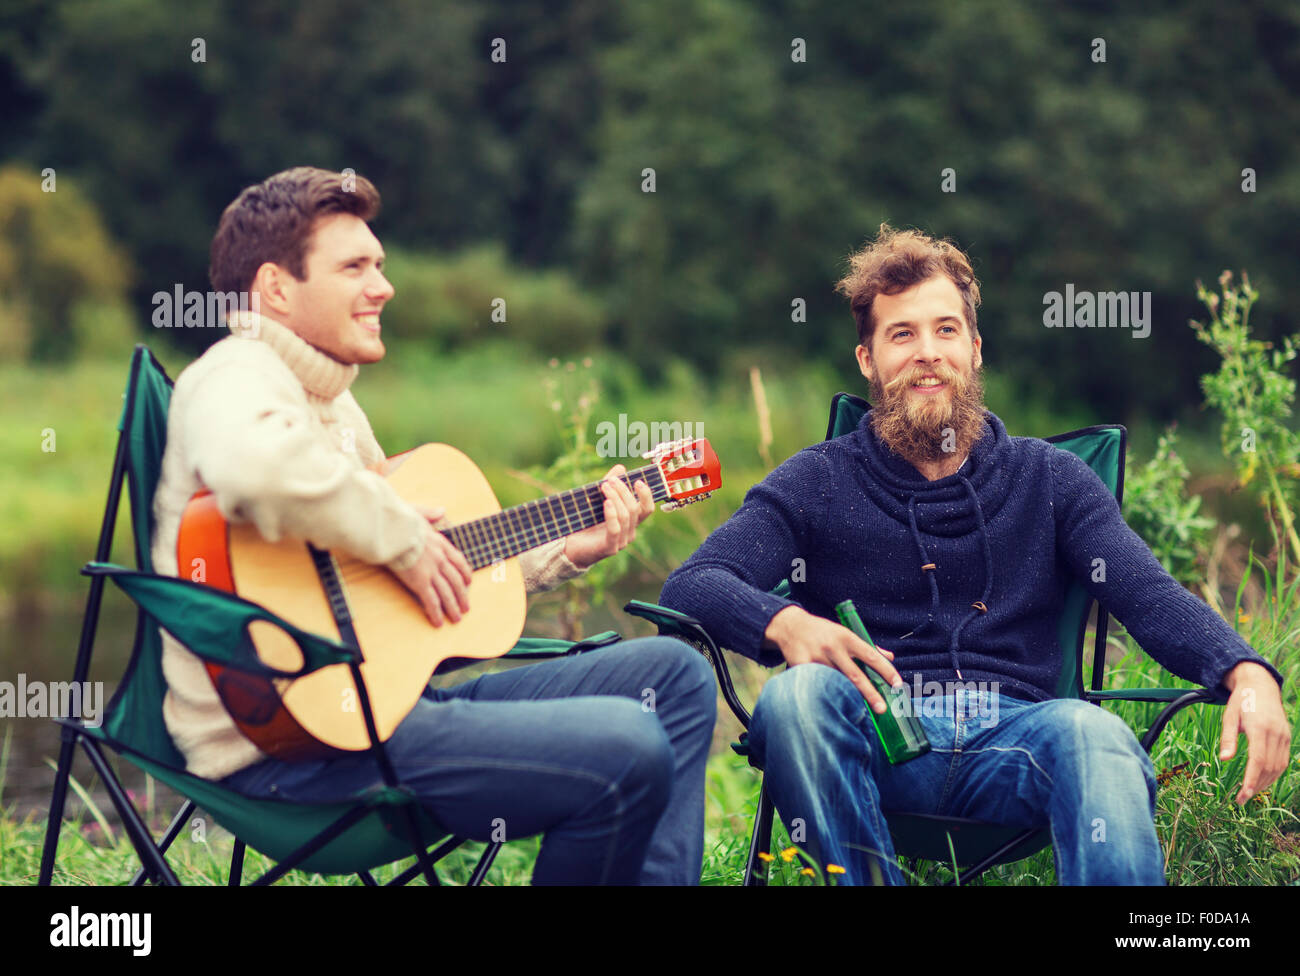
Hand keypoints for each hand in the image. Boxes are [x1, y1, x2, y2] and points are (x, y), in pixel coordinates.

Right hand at [391, 505, 473, 626]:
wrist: (390, 529)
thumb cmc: (399, 520)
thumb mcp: (418, 512)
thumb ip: (430, 513)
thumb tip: (441, 510)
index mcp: (440, 543)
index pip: (459, 560)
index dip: (465, 573)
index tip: (468, 582)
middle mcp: (439, 558)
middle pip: (456, 581)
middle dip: (462, 595)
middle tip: (466, 606)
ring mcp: (431, 571)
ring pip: (447, 593)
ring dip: (453, 607)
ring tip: (456, 618)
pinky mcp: (420, 582)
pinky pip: (431, 601)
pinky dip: (435, 613)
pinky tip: (437, 622)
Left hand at [562, 464, 655, 568]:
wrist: (570, 546)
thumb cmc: (586, 523)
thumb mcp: (598, 500)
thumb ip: (610, 485)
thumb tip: (620, 468)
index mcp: (631, 521)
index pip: (647, 509)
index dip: (646, 495)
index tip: (637, 480)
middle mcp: (630, 532)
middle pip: (635, 509)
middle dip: (623, 491)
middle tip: (610, 481)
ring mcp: (621, 541)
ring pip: (625, 516)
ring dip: (615, 498)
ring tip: (604, 486)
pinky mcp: (610, 547)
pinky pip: (615, 529)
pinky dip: (612, 514)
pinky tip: (606, 503)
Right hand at [763, 605, 900, 714]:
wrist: (791, 626)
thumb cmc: (823, 632)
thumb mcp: (845, 633)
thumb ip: (868, 647)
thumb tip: (890, 658)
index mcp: (847, 637)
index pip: (871, 655)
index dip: (886, 670)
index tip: (898, 684)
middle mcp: (833, 647)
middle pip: (855, 674)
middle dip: (870, 693)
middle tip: (882, 708)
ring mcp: (817, 656)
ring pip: (836, 683)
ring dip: (847, 697)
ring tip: (858, 711)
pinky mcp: (801, 665)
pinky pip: (817, 685)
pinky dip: (825, 695)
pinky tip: (831, 705)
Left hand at [1219, 661, 1291, 804]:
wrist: (1261, 685)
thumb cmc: (1241, 701)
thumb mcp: (1229, 716)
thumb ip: (1228, 737)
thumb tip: (1224, 759)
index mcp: (1260, 728)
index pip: (1258, 761)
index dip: (1251, 780)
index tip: (1243, 795)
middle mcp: (1276, 734)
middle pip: (1269, 768)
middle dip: (1256, 786)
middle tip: (1241, 799)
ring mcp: (1284, 736)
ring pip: (1278, 767)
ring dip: (1265, 782)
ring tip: (1249, 793)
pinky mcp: (1286, 737)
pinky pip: (1282, 760)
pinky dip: (1272, 773)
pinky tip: (1260, 780)